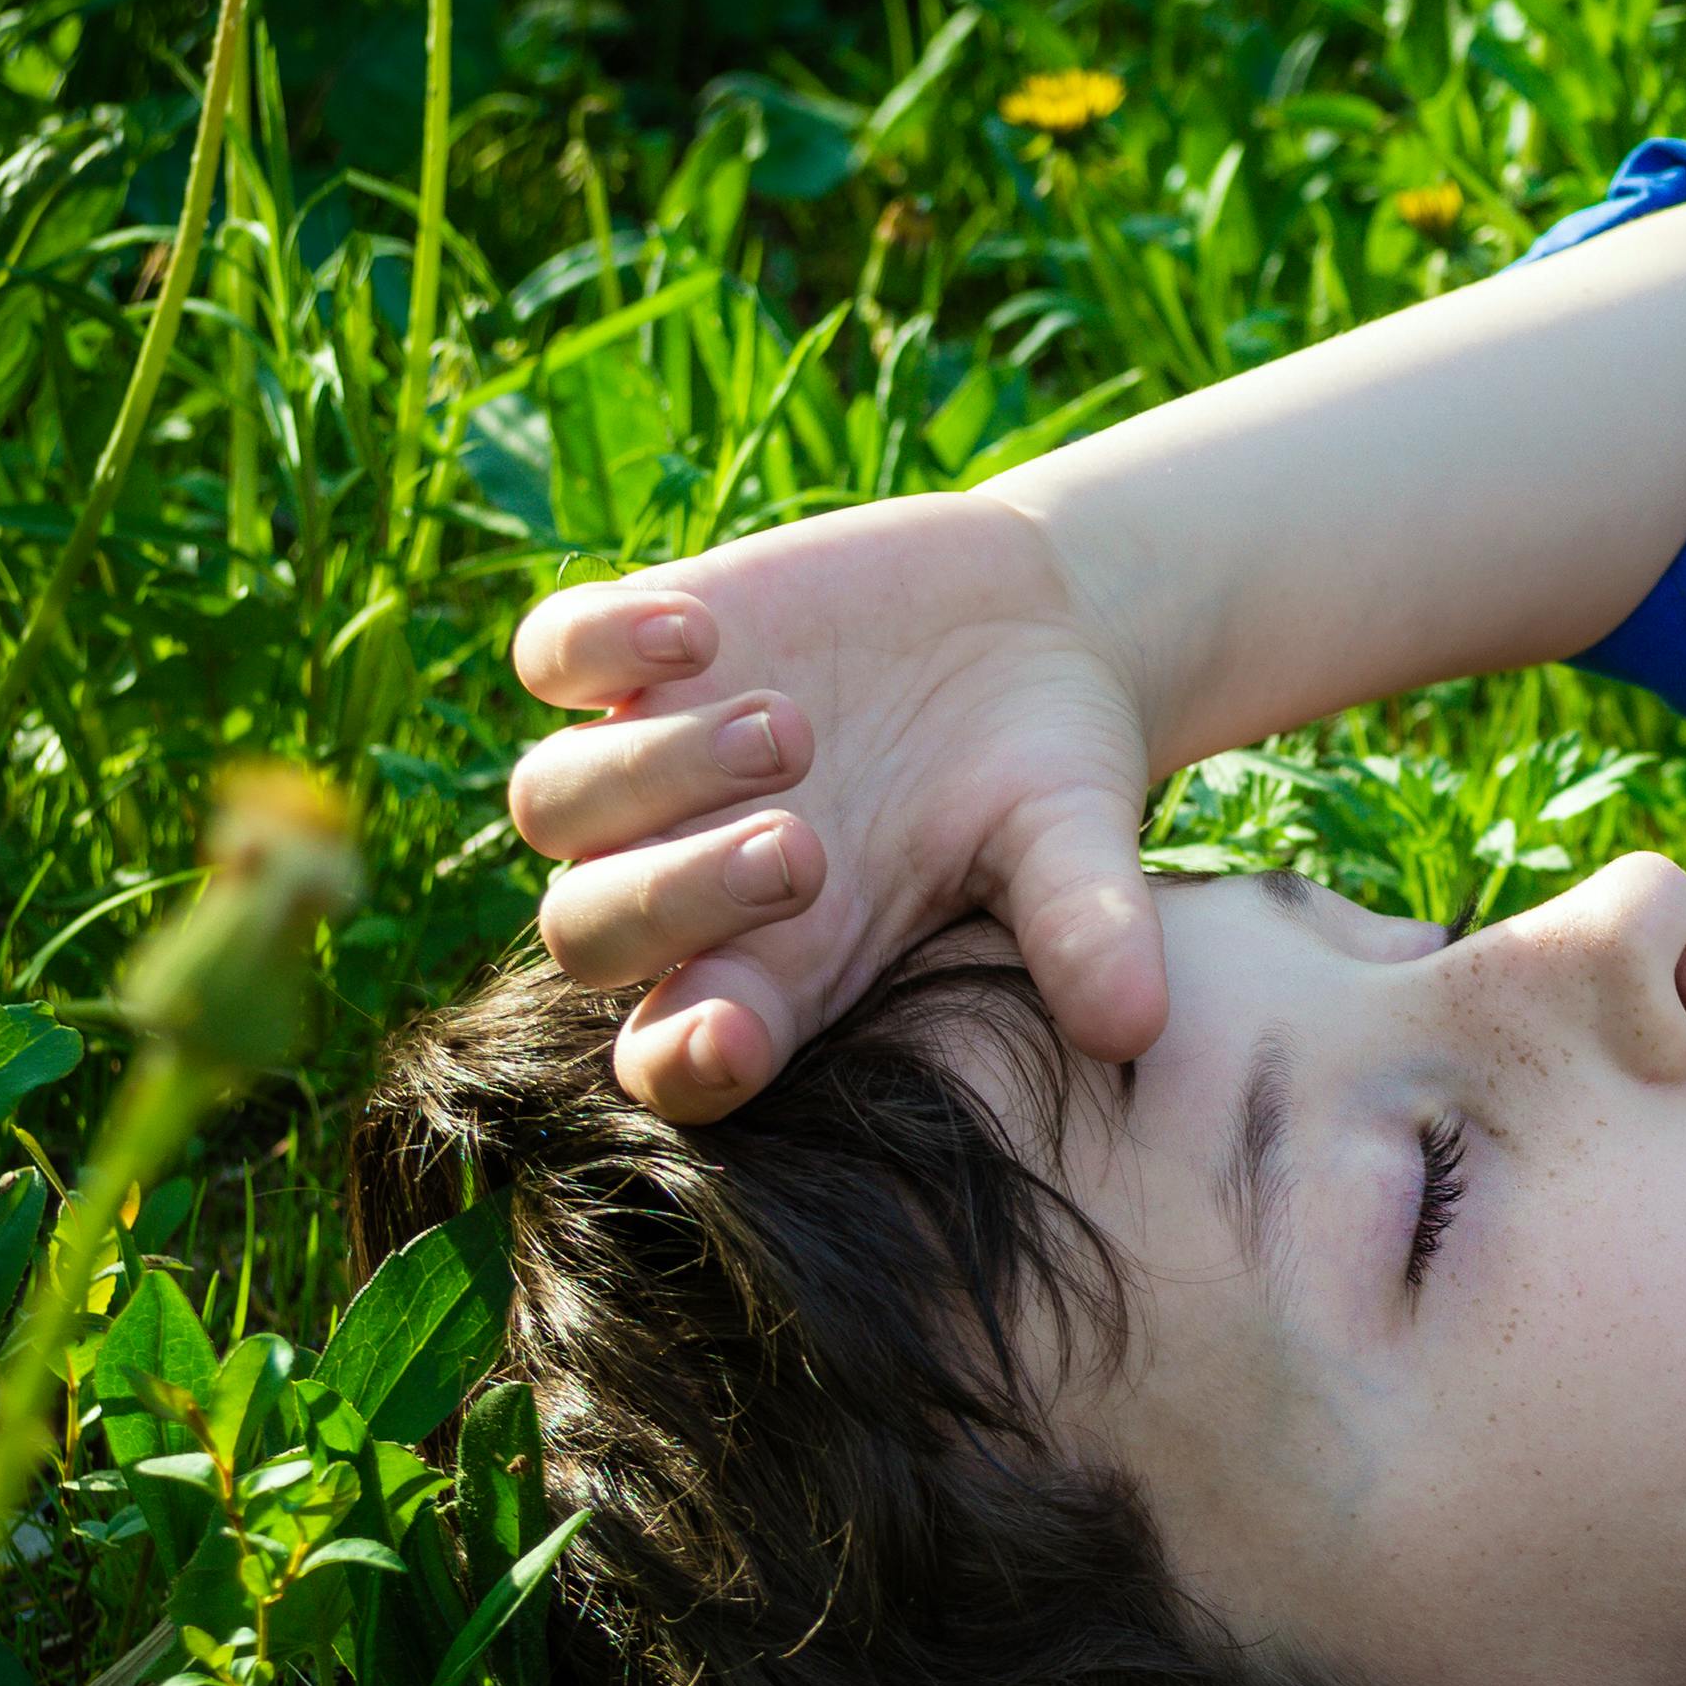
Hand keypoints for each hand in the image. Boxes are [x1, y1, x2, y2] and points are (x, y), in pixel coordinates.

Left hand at [505, 492, 1170, 1121]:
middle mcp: (693, 879)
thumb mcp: (1078, 850)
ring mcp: (654, 760)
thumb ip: (1086, 935)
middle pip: (590, 931)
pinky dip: (597, 645)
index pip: (677, 1055)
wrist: (1035, 625)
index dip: (679, 1060)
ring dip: (652, 773)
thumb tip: (1135, 1024)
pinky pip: (550, 657)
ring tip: (792, 726)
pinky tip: (701, 630)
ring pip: (553, 802)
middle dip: (676, 898)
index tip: (738, 1030)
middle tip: (803, 847)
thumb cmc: (1050, 776)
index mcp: (785, 967)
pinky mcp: (642, 650)